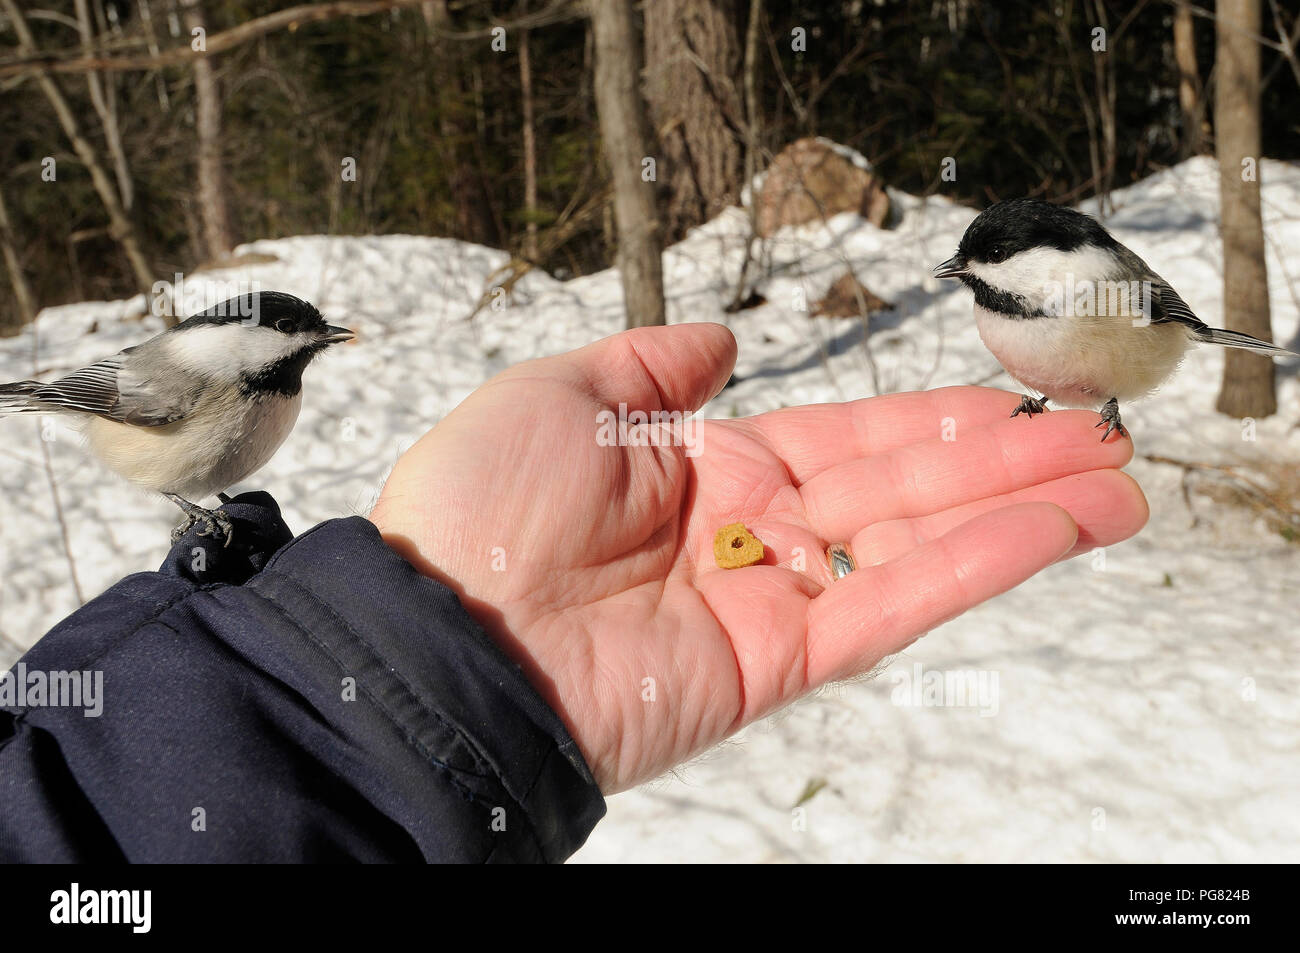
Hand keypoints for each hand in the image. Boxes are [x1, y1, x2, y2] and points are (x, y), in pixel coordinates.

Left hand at [370, 324, 1147, 792]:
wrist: (443, 632)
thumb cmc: (477, 511)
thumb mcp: (559, 394)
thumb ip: (650, 363)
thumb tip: (714, 343)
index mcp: (703, 470)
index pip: (842, 438)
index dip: (926, 419)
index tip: (1003, 402)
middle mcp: (749, 533)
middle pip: (900, 489)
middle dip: (1000, 463)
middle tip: (1094, 437)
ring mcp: (770, 599)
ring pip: (916, 546)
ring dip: (1017, 514)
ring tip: (1109, 483)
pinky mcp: (777, 662)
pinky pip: (891, 604)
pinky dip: (973, 568)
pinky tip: (1048, 531)